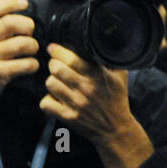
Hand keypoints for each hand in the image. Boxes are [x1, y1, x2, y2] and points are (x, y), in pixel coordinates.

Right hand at [0, 0, 39, 113]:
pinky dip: (33, 65)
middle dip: (28, 25)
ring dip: (33, 47)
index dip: (10, 2)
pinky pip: (24, 64)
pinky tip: (30, 67)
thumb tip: (11, 22)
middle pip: (11, 23)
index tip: (24, 3)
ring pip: (22, 44)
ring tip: (32, 53)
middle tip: (31, 33)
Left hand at [40, 43, 151, 167]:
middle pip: (56, 68)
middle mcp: (87, 89)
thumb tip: (102, 38)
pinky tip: (56, 99)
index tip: (53, 48)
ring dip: (52, 82)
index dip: (57, 50)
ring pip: (50, 84)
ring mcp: (77, 104)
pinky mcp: (69, 117)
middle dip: (53, 64)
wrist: (116, 129)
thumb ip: (109, 58)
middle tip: (56, 65)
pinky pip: (46, 103)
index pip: (70, 58)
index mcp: (98, 76)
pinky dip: (48, 100)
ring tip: (58, 82)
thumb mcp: (120, 76)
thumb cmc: (116, 99)